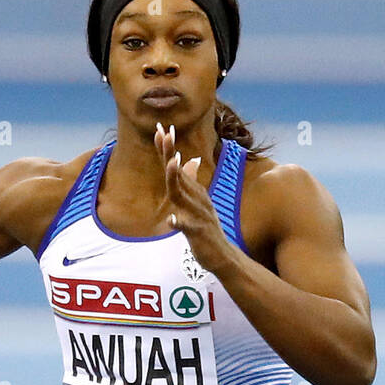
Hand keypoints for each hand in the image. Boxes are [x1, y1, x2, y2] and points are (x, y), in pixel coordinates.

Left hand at [154, 122, 235, 275]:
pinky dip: (180, 223)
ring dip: (176, 179)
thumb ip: (192, 183)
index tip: (160, 128)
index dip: (168, 148)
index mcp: (194, 192)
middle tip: (163, 133)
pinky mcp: (199, 234)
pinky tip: (171, 220)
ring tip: (170, 162)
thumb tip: (192, 160)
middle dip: (170, 153)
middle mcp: (197, 199)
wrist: (224, 257)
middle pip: (179, 174)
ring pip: (183, 196)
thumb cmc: (208, 231)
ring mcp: (198, 215)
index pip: (178, 167)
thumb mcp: (199, 203)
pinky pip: (188, 228)